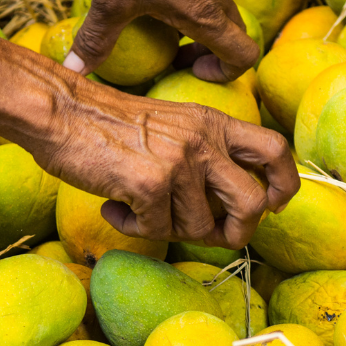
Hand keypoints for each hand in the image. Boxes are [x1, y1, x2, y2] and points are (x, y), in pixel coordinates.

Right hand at [38, 78, 298, 247]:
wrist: (61, 111)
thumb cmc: (109, 125)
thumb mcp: (174, 126)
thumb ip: (205, 154)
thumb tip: (230, 208)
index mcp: (215, 123)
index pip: (276, 150)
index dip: (284, 185)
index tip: (271, 206)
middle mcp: (205, 140)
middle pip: (254, 203)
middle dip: (239, 232)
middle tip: (213, 234)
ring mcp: (180, 161)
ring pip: (201, 228)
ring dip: (170, 230)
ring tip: (140, 210)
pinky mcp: (151, 183)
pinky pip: (157, 230)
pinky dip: (133, 228)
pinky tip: (114, 208)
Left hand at [65, 0, 258, 82]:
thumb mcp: (110, 1)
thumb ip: (96, 40)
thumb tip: (76, 73)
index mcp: (206, 12)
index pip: (243, 56)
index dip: (224, 72)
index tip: (191, 67)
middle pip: (230, 26)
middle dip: (206, 44)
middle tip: (172, 46)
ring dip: (197, 3)